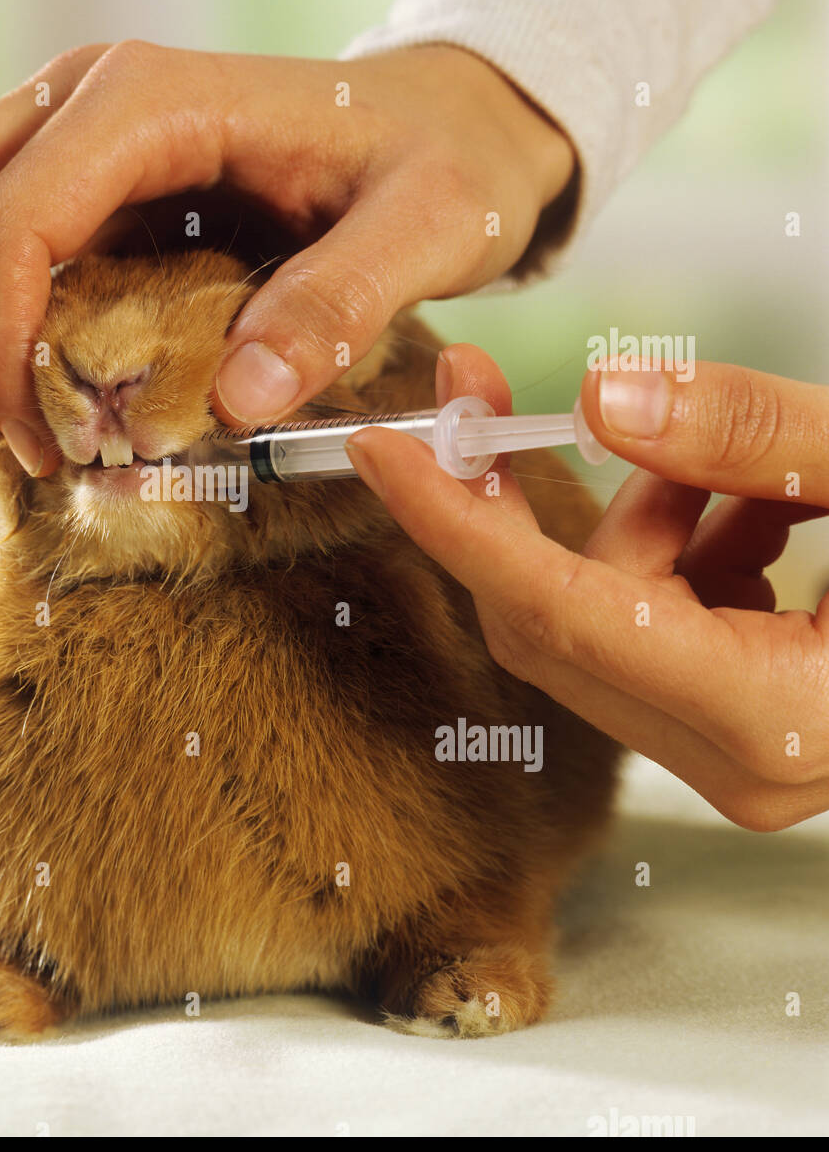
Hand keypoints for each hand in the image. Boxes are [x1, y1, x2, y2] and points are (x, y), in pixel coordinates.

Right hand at [0, 41, 574, 513]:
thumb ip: (340, 301)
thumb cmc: (440, 161)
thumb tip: (238, 401)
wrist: (447, 122)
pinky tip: (0, 429)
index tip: (49, 453)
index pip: (7, 223)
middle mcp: (78, 105)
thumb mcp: (427, 227)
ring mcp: (67, 145)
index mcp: (145, 101)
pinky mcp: (78, 195)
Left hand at [345, 351, 828, 831]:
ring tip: (743, 466)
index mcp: (773, 719)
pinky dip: (671, 540)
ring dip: (633, 512)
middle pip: (550, 620)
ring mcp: (735, 754)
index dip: (456, 522)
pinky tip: (759, 508)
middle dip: (512, 500)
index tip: (377, 442)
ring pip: (594, 612)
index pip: (556, 614)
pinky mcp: (735, 722)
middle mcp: (738, 763)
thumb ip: (754, 436)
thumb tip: (604, 397)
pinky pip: (645, 615)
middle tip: (475, 387)